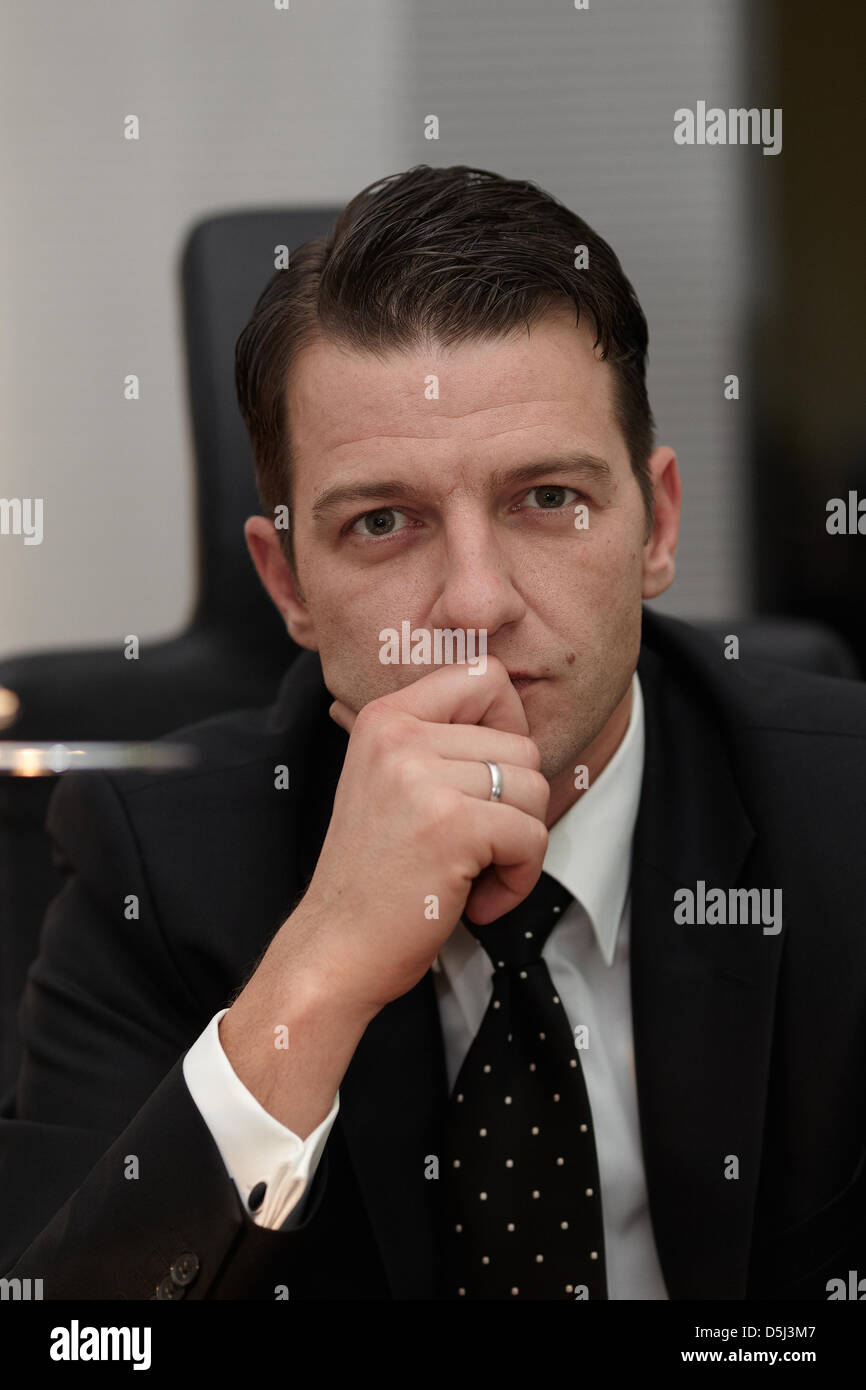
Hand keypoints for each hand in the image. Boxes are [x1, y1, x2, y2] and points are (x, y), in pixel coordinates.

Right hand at [299, 656, 548, 1016]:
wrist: (334, 949)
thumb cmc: (372, 878)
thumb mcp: (391, 783)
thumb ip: (440, 744)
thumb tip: (519, 725)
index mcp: (385, 717)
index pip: (484, 676)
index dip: (508, 726)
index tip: (487, 779)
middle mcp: (400, 736)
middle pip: (522, 744)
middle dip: (516, 805)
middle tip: (476, 846)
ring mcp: (423, 778)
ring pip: (534, 790)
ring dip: (519, 845)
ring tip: (473, 874)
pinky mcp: (452, 825)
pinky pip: (532, 836)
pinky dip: (518, 879)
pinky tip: (477, 900)